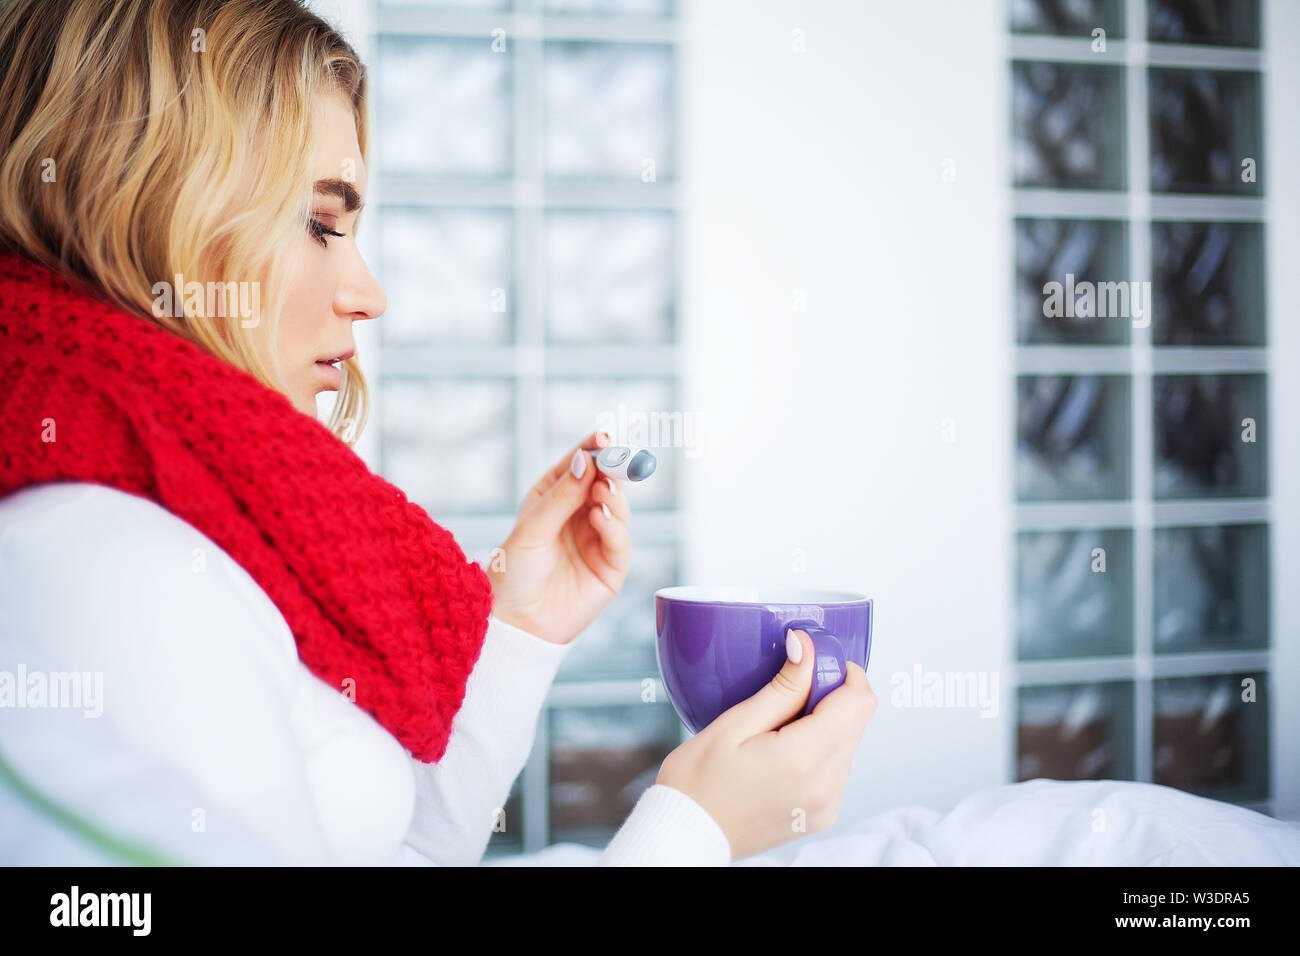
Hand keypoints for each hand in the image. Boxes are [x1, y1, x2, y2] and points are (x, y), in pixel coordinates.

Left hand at [486, 431, 631, 644]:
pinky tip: (600, 518)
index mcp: (555, 497)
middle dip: (612, 469)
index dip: (594, 449)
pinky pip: (620, 541)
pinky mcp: (611, 567)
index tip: (604, 436)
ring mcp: (598, 539)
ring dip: (613, 497)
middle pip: (606, 482)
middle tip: (614, 459)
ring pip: (618, 508)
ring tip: (601, 493)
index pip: (580, 465)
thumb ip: (562, 496)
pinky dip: (614, 526)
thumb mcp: (532, 528)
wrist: (515, 622)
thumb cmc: (514, 573)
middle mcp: (579, 514)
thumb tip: (586, 461)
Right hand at [655, 629, 877, 861]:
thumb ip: (782, 688)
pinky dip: (819, 750)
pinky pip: (837, 768)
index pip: (859, 702)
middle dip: (831, 697)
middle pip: (857, 721)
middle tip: (787, 694)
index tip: (818, 663)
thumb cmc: (697, 784)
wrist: (688, 835)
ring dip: (824, 725)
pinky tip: (782, 751)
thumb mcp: (733, 724)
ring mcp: (827, 805)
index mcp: (802, 759)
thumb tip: (808, 648)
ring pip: (848, 743)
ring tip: (777, 729)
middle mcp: (825, 787)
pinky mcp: (823, 815)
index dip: (844, 673)